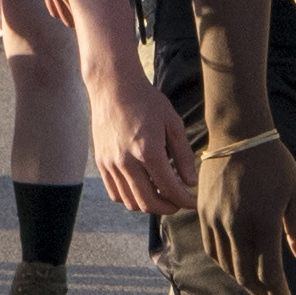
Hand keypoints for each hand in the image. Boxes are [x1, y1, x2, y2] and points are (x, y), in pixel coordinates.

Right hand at [86, 55, 193, 220]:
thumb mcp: (173, 123)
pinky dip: (130, 198)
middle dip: (168, 207)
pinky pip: (115, 193)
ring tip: (161, 193)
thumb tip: (190, 182)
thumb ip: (183, 155)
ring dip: (149, 204)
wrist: (113, 86)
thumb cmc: (146, 101)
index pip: (170, 189)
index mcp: (148, 151)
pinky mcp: (101, 163)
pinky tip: (142, 187)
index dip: (185, 200)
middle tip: (178, 202)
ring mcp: (111, 164)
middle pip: (149, 202)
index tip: (194, 202)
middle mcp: (127, 162)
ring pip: (131, 202)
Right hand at [204, 134, 295, 294]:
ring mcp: (216, 220)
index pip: (270, 272)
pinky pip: (211, 248)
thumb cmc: (275, 163)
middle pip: (246, 274)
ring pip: (226, 265)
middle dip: (262, 293)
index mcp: (264, 222)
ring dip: (242, 281)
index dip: (279, 293)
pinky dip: (224, 263)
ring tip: (257, 286)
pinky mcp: (203, 213)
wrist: (239, 135)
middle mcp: (237, 225)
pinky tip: (236, 265)